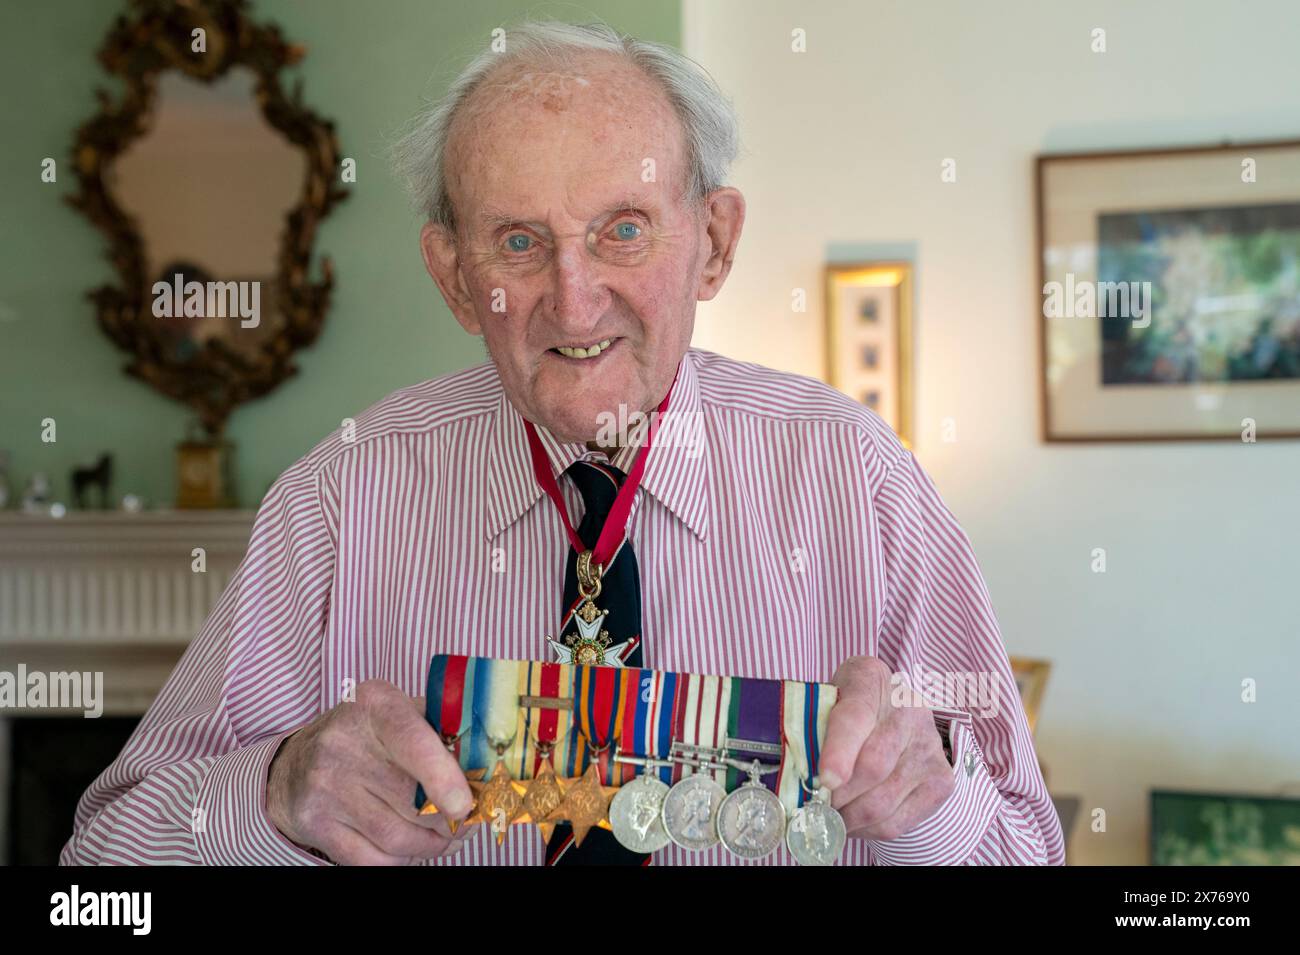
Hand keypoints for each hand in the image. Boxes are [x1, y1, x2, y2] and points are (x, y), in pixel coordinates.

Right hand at [266, 679, 472, 863]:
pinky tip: (414, 847)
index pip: (412, 741)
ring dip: (433, 845)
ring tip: (447, 836)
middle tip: (469, 820)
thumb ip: (442, 731)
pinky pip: (374, 861)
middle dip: (451, 820)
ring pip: (398, 838)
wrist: (296, 762)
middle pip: (413, 802)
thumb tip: (489, 767)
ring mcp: (324, 786)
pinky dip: (404, 860)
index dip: (444, 778)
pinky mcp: (315, 822)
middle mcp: (343, 742)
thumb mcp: (401, 712)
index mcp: (375, 705)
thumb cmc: (368, 735)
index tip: (465, 805)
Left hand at [817, 656, 954, 840]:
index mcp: (870, 679)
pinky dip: (866, 830)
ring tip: (827, 817)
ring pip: (882, 801)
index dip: (840, 750)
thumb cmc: (844, 707)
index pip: (855, 716)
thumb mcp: (823, 701)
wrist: (892, 710)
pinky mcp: (940, 780)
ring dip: (847, 818)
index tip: (825, 778)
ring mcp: (929, 745)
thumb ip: (809, 728)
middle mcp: (908, 708)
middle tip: (811, 807)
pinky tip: (852, 822)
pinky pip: (897, 822)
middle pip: (872, 766)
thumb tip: (788, 776)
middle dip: (836, 796)